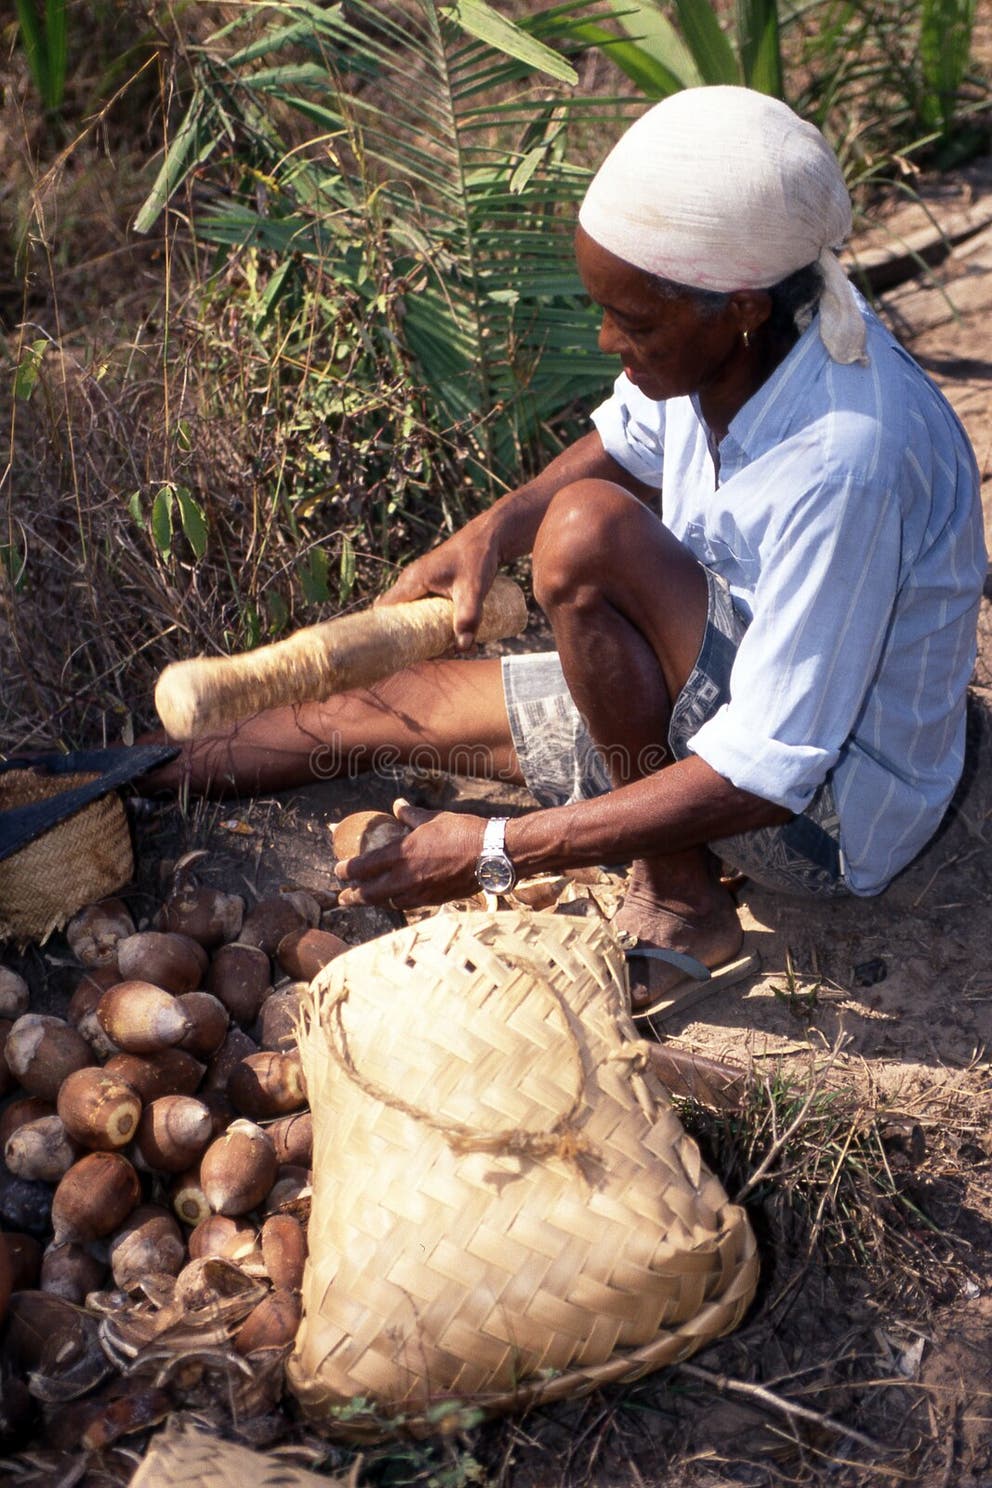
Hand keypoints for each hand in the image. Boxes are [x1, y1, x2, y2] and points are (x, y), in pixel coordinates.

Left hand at [335, 800, 484, 908]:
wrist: (492, 855)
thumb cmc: (463, 832)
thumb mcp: (433, 818)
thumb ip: (410, 815)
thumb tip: (397, 806)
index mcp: (403, 853)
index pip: (365, 866)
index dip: (347, 870)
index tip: (338, 871)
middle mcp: (407, 877)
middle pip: (371, 893)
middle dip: (352, 896)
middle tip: (342, 897)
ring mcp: (420, 892)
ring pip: (388, 902)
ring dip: (373, 902)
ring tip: (364, 900)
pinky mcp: (434, 900)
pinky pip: (408, 905)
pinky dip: (396, 903)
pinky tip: (394, 900)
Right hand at [376, 524, 499, 650]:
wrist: (490, 536)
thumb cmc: (478, 558)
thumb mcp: (473, 590)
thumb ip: (468, 618)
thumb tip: (463, 647)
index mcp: (412, 581)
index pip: (384, 611)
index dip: (386, 632)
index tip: (399, 652)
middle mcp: (412, 582)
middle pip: (400, 618)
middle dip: (414, 640)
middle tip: (435, 654)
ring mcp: (422, 584)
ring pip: (415, 615)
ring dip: (427, 634)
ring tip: (449, 648)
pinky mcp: (434, 586)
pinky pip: (425, 609)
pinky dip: (434, 625)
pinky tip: (451, 637)